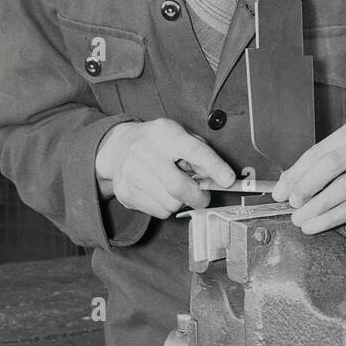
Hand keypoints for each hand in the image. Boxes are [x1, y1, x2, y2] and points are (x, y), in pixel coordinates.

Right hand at [94, 119, 234, 217]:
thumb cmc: (158, 142)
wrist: (117, 146)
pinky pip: (158, 212)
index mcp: (165, 132)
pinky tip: (161, 192)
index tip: (228, 180)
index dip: (214, 167)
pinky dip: (166, 207)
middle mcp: (145, 151)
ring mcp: (131, 173)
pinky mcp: (125, 192)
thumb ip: (201, 153)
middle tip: (203, 197)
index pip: (194, 151)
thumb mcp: (180, 135)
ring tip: (174, 187)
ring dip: (181, 202)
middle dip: (198, 197)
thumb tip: (217, 177)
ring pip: (170, 204)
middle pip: (179, 187)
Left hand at [271, 115, 345, 234]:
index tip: (281, 189)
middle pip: (327, 165)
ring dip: (316, 206)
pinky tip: (321, 225)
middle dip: (302, 187)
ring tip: (300, 220)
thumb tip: (306, 178)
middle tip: (289, 204)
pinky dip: (334, 216)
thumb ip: (345, 152)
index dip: (297, 171)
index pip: (320, 149)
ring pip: (341, 187)